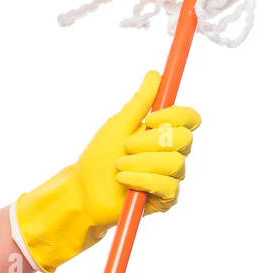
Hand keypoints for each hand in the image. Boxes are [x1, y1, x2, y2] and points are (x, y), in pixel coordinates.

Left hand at [75, 69, 201, 223]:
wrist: (84, 190)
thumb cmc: (99, 156)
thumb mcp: (118, 125)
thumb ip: (140, 102)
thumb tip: (155, 74)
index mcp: (162, 132)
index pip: (189, 118)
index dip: (175, 116)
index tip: (150, 119)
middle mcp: (171, 152)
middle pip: (184, 139)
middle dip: (150, 142)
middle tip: (126, 146)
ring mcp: (170, 176)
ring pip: (175, 164)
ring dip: (140, 163)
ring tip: (119, 166)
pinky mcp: (165, 198)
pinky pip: (168, 186)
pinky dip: (142, 180)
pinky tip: (123, 180)